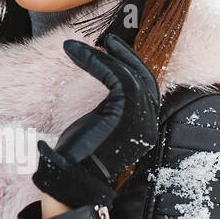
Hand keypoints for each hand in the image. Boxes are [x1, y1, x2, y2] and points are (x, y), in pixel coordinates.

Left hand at [32, 31, 159, 208]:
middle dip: (128, 56)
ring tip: (84, 45)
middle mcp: (148, 122)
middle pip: (146, 78)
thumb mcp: (97, 127)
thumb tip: (105, 85)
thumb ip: (108, 109)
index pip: (145, 89)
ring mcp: (141, 118)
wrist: (72, 179)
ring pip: (131, 75)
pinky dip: (96, 61)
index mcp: (143, 127)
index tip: (113, 50)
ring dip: (106, 56)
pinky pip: (116, 77)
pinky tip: (76, 53)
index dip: (132, 67)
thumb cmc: (79, 159)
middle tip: (110, 39)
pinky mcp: (126, 112)